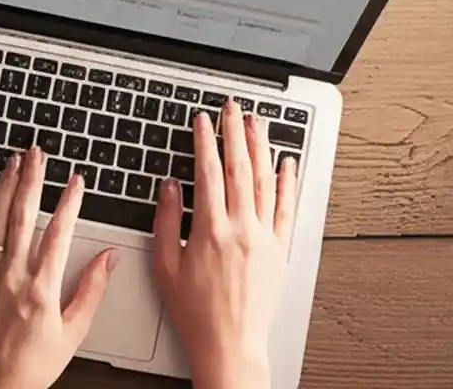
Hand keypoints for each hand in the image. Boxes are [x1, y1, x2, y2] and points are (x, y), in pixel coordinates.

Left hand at [0, 147, 118, 388]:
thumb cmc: (32, 366)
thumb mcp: (73, 333)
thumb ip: (91, 290)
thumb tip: (108, 258)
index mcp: (40, 289)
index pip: (57, 233)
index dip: (69, 203)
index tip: (76, 181)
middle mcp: (11, 277)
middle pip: (22, 215)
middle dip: (32, 179)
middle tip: (38, 154)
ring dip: (6, 186)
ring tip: (14, 162)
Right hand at [152, 101, 299, 388]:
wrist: (230, 343)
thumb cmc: (195, 310)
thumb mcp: (165, 265)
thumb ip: (167, 220)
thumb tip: (170, 186)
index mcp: (210, 230)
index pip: (208, 173)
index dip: (204, 141)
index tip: (202, 121)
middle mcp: (241, 229)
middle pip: (240, 169)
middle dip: (235, 133)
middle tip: (232, 109)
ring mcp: (264, 238)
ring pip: (266, 183)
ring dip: (261, 149)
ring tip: (256, 124)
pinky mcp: (279, 251)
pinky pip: (286, 209)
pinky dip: (288, 183)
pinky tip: (287, 163)